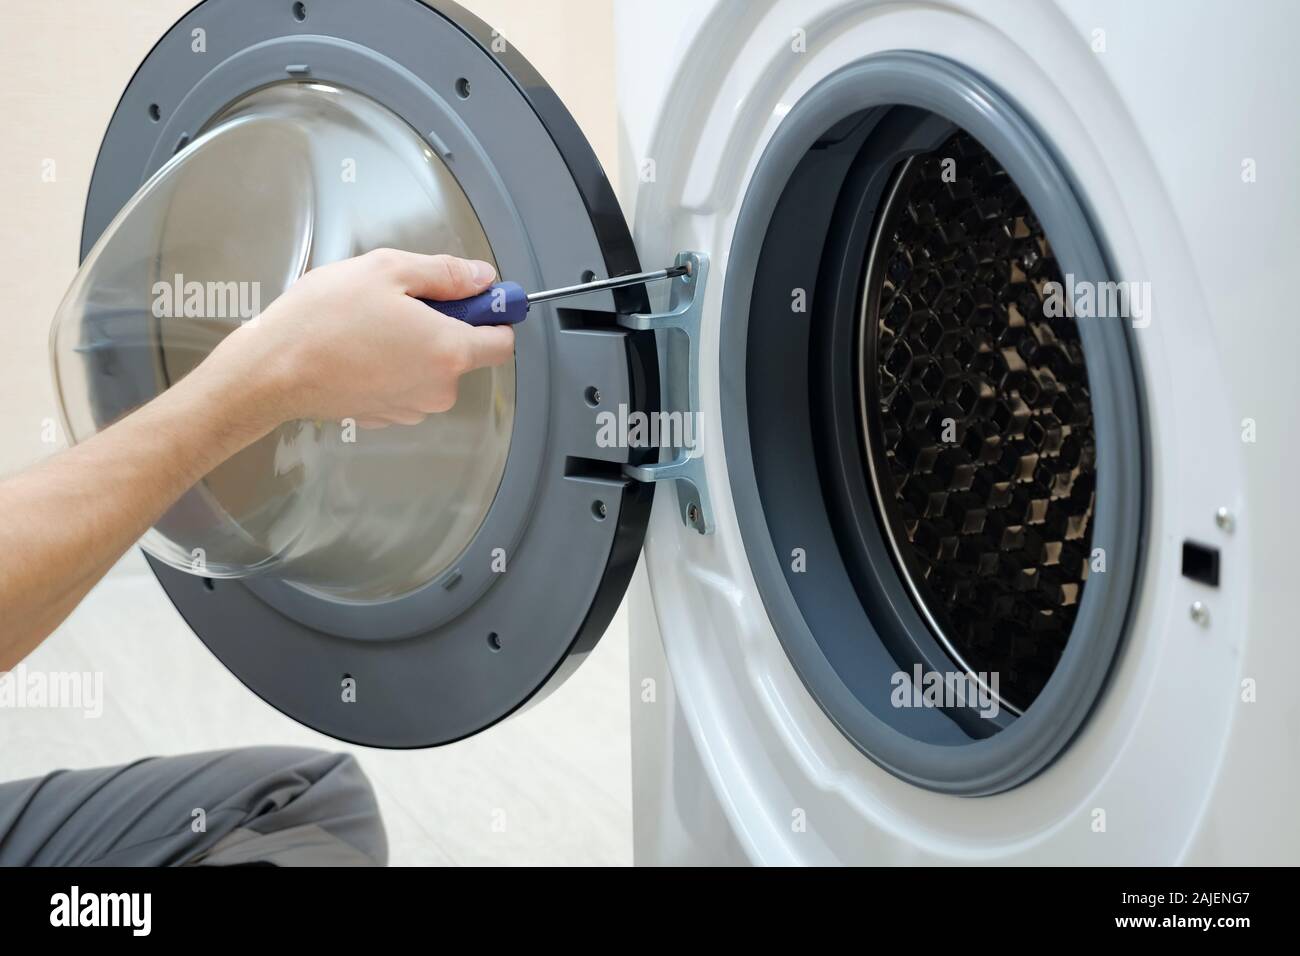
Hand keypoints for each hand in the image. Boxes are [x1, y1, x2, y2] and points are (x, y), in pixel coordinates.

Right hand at [207, 249, 515, 428]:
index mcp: (449, 351)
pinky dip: (390, 366)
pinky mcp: (386, 416)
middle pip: (464, 353)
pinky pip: (404, 385)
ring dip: (413, 345)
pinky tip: (358, 348)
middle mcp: (439, 389)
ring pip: (431, 369)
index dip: (493, 314)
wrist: (272, 370)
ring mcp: (412, 408)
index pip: (502, 341)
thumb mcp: (388, 270)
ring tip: (370, 324)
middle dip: (443, 324)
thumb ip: (446, 273)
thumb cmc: (324, 319)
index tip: (473, 297)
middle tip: (400, 301)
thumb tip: (482, 278)